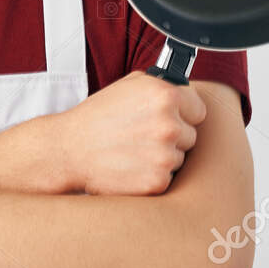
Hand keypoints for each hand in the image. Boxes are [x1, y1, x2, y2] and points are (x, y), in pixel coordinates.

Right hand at [51, 70, 207, 194]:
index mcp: (165, 96)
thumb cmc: (96, 117)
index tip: (171, 120)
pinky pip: (166, 178)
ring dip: (161, 157)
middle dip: (172, 138)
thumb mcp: (128, 86)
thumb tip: (186, 91)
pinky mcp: (157, 181)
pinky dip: (151, 175)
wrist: (68, 149)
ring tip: (133, 151)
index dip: (184, 115)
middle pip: (191, 136)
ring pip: (179, 159)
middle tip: (143, 136)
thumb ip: (162, 86)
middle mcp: (169, 125)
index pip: (199, 110)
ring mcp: (165, 155)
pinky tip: (130, 166)